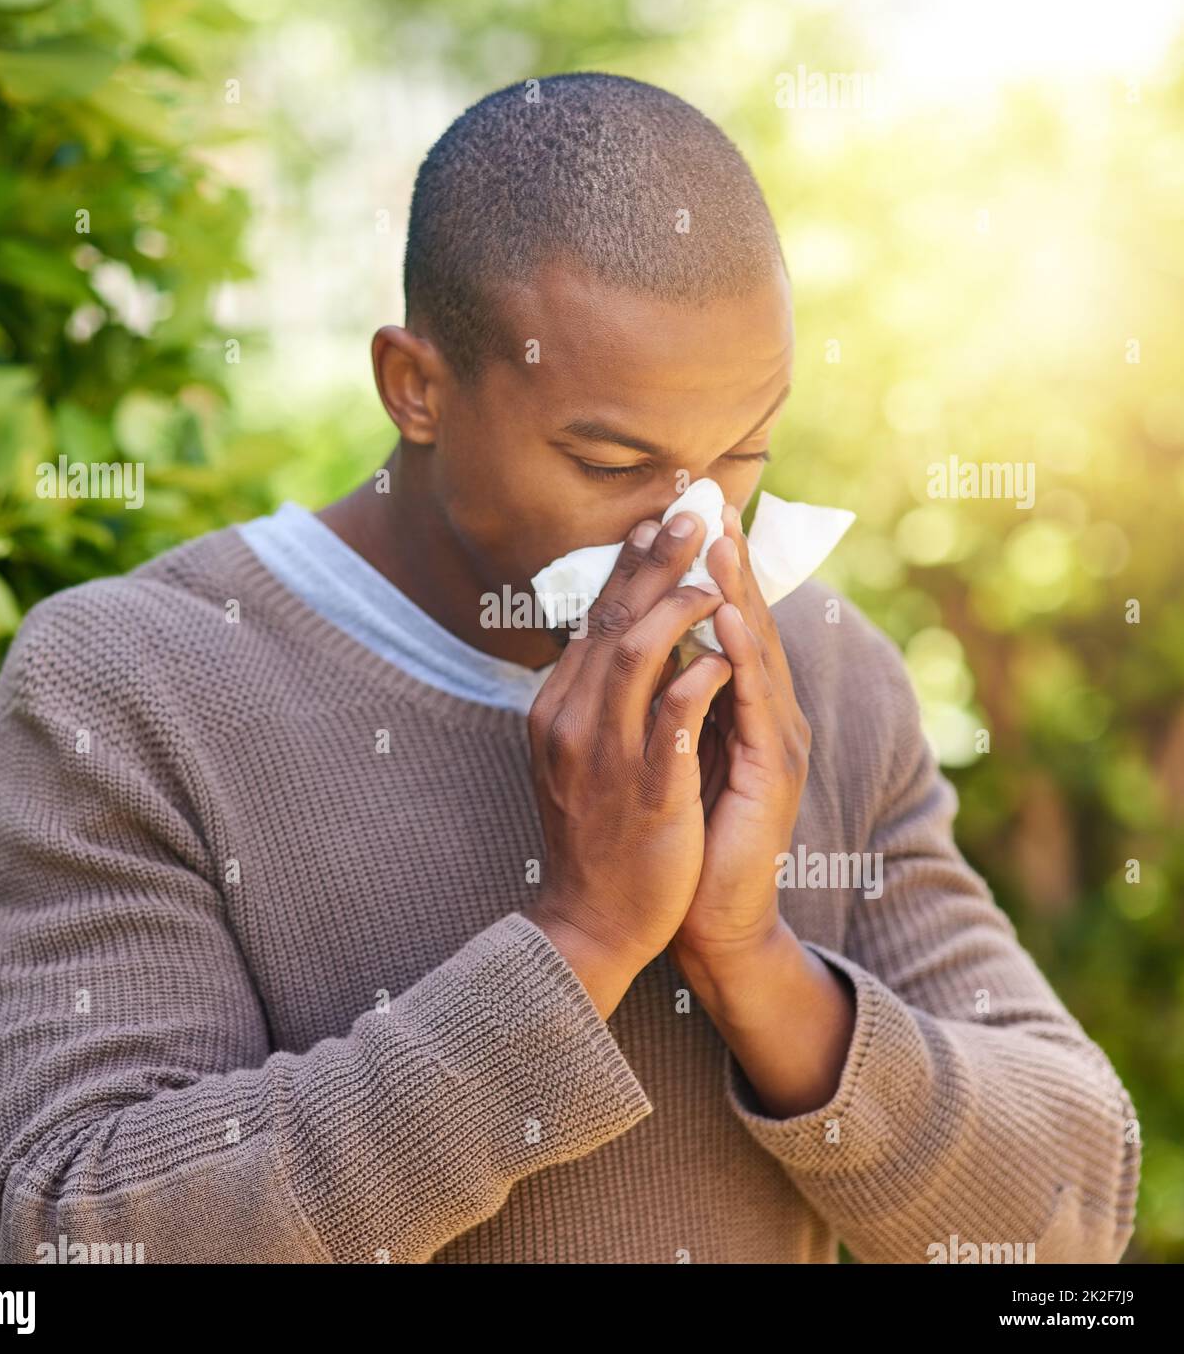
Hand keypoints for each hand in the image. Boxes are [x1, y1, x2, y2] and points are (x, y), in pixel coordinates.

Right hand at [525, 510, 733, 1009]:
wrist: (592, 919)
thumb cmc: (596, 834)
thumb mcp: (578, 755)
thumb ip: (595, 698)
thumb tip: (625, 641)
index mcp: (557, 708)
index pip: (593, 620)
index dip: (628, 568)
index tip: (656, 524)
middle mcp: (571, 719)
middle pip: (612, 619)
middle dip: (656, 561)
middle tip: (693, 513)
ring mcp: (604, 753)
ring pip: (635, 652)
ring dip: (679, 604)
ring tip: (715, 573)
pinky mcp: (645, 787)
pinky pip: (672, 717)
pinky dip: (699, 676)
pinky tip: (725, 652)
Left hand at [670, 503, 811, 972]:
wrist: (708, 916)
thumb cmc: (684, 831)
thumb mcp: (668, 748)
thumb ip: (666, 694)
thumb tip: (638, 639)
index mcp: (736, 702)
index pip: (719, 617)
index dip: (704, 564)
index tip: (684, 509)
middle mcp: (763, 710)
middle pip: (744, 618)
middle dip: (726, 557)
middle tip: (710, 497)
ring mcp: (776, 737)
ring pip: (754, 650)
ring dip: (737, 590)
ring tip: (719, 539)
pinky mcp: (775, 771)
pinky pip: (754, 703)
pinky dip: (740, 656)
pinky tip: (726, 620)